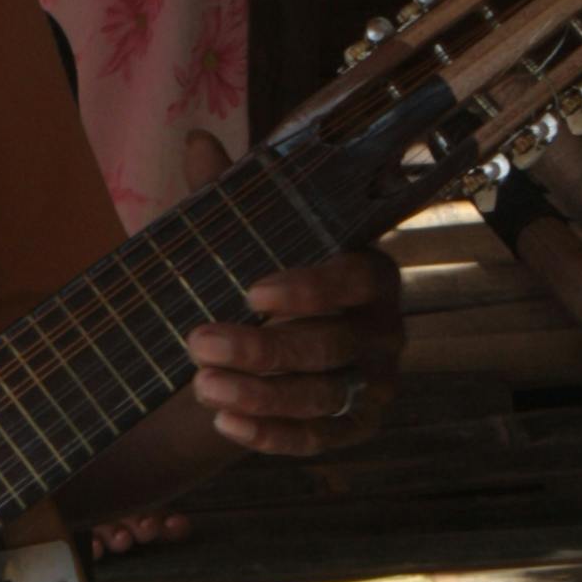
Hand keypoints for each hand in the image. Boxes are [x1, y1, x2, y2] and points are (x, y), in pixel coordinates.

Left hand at [175, 134, 404, 452]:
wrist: (267, 351)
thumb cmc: (262, 285)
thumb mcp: (246, 241)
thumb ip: (233, 198)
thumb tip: (200, 141)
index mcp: (368, 274)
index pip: (356, 278)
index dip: (310, 288)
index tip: (251, 292)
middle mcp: (383, 330)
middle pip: (333, 345)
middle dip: (264, 348)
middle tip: (198, 342)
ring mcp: (374, 384)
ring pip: (325, 396)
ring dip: (261, 395)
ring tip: (200, 386)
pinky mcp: (354, 428)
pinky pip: (319, 440)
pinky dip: (272, 436)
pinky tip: (225, 423)